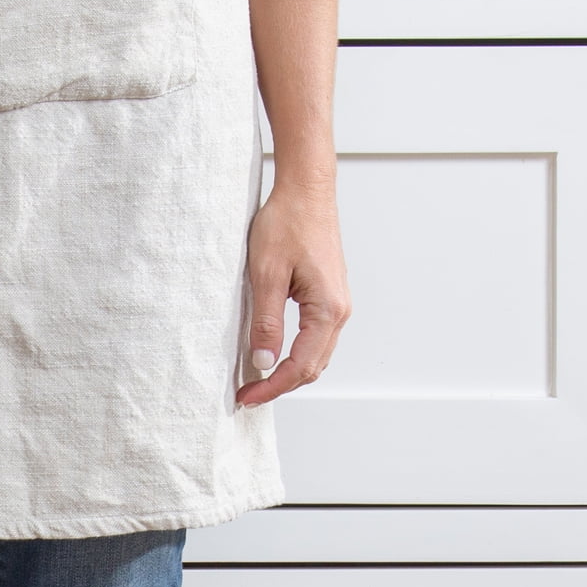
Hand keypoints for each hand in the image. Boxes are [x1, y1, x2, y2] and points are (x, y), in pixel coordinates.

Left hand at [237, 181, 348, 406]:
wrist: (306, 190)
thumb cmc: (288, 221)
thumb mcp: (267, 274)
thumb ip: (266, 323)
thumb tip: (263, 362)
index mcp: (327, 310)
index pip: (300, 366)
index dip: (272, 387)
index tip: (246, 397)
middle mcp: (339, 311)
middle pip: (312, 368)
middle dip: (280, 386)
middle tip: (247, 395)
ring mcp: (337, 305)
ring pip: (316, 356)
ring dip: (288, 373)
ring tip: (258, 381)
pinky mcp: (329, 298)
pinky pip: (316, 339)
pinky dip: (296, 355)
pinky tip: (274, 356)